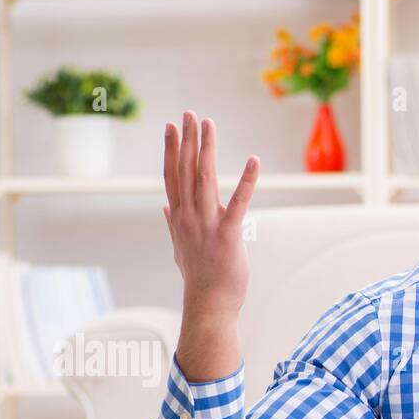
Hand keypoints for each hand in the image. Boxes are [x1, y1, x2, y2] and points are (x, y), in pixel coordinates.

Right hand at [162, 111, 258, 322]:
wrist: (209, 305)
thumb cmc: (199, 278)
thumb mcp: (180, 249)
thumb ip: (173, 225)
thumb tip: (165, 207)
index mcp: (179, 218)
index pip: (172, 176)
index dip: (171, 149)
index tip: (170, 126)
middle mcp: (189, 217)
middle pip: (185, 170)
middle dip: (186, 140)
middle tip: (189, 113)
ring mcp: (207, 225)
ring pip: (204, 178)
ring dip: (206, 149)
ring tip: (208, 124)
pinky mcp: (228, 235)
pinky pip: (239, 203)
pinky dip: (246, 180)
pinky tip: (253, 160)